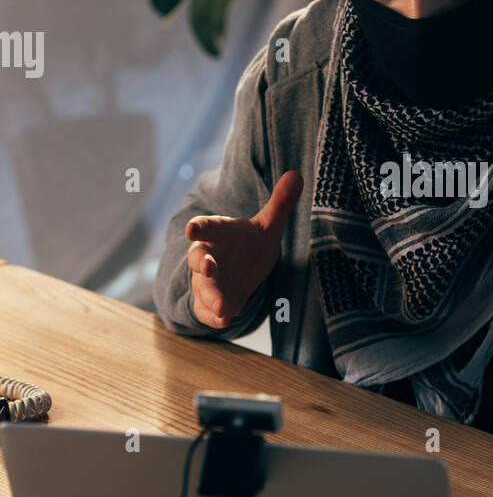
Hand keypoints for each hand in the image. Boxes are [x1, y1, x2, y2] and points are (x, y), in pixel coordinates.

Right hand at [185, 171, 303, 328]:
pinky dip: (213, 317)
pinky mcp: (212, 302)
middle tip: (208, 267)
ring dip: (210, 297)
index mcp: (218, 233)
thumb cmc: (250, 244)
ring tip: (223, 309)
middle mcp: (208, 256)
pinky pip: (207, 311)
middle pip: (197, 259)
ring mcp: (208, 281)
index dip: (198, 227)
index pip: (206, 227)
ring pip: (203, 288)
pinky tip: (225, 322)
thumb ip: (280, 203)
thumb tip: (297, 174)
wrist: (243, 270)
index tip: (191, 228)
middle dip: (201, 263)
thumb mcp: (268, 226)